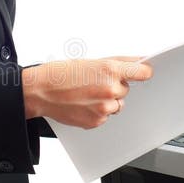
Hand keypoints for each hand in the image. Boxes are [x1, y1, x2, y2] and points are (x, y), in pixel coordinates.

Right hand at [21, 56, 152, 128]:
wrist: (40, 91)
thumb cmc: (61, 74)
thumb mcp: (91, 61)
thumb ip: (118, 62)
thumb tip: (138, 62)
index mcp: (110, 70)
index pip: (143, 72)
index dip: (143, 72)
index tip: (143, 73)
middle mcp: (110, 89)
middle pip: (125, 89)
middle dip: (114, 86)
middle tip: (94, 83)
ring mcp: (104, 107)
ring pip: (117, 104)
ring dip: (107, 100)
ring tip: (86, 94)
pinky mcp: (97, 120)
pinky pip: (106, 116)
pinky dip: (97, 111)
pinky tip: (83, 104)